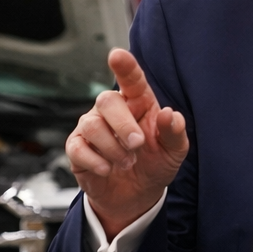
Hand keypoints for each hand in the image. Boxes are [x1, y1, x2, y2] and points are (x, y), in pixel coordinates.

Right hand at [67, 48, 188, 238]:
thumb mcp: (174, 151)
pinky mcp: (78, 149)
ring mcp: (92, 128)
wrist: (137, 196)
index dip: (125, 66)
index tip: (117, 55)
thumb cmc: (155, 164)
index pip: (131, 80)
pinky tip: (107, 169)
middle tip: (138, 145)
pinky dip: (95, 161)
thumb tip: (171, 114)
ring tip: (127, 162)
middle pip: (106, 101)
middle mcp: (113, 111)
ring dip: (113, 147)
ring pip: (91, 124)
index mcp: (138, 103)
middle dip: (122, 124)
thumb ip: (175, 132)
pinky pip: (77, 147)